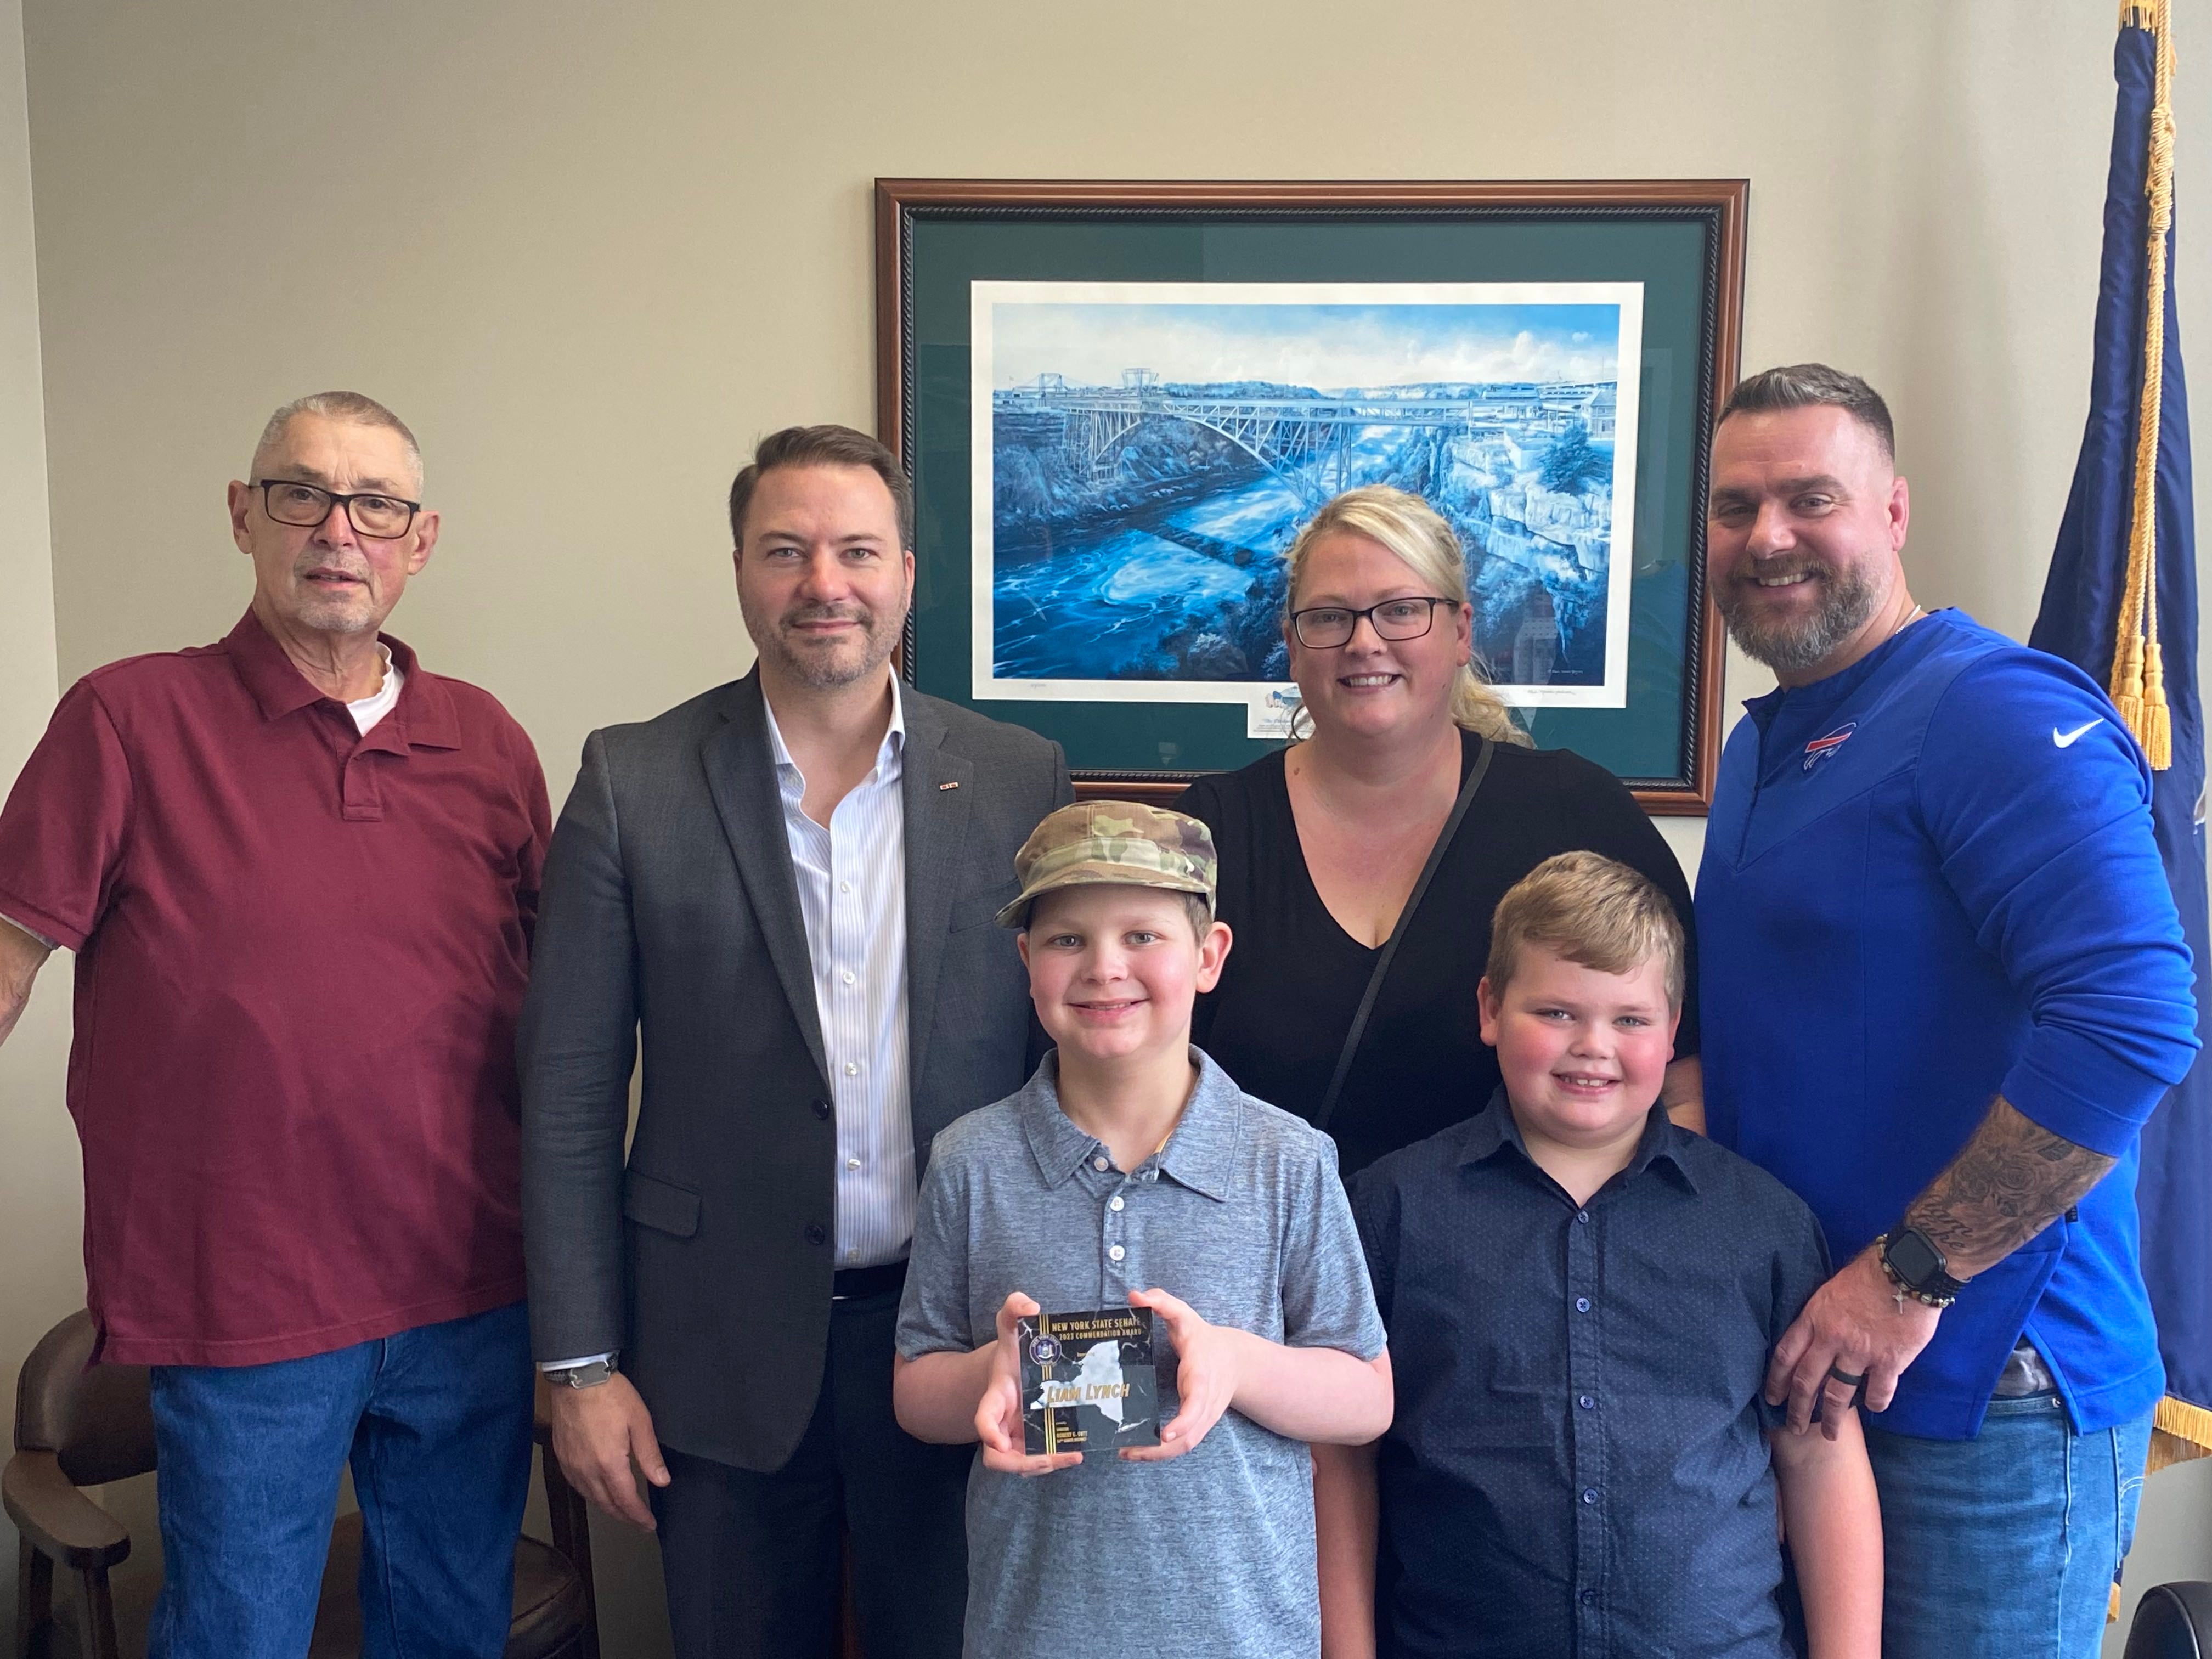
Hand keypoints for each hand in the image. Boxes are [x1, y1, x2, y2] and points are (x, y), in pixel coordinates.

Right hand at [546, 1372, 669, 1528]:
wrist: (577, 1378)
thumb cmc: (610, 1395)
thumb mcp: (640, 1422)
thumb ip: (649, 1455)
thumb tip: (662, 1481)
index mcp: (609, 1464)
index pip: (626, 1500)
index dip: (638, 1516)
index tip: (648, 1525)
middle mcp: (586, 1470)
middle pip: (606, 1503)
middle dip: (624, 1516)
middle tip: (637, 1522)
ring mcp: (571, 1464)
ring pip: (589, 1496)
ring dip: (606, 1507)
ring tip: (620, 1511)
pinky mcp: (561, 1455)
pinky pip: (576, 1484)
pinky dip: (589, 1494)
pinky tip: (596, 1491)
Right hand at [976, 1292, 1081, 1477]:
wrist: (1014, 1369)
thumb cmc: (1013, 1351)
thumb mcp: (1011, 1326)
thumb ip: (1014, 1308)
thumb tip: (1030, 1305)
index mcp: (995, 1397)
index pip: (983, 1419)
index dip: (988, 1432)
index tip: (1000, 1442)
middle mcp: (1002, 1423)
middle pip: (997, 1458)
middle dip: (1022, 1463)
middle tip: (1052, 1456)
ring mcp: (1016, 1436)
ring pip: (1021, 1465)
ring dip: (1045, 1465)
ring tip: (1074, 1455)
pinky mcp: (1033, 1443)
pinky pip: (1038, 1461)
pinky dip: (1054, 1461)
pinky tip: (1077, 1451)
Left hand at [1120, 1287, 1247, 1461]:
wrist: (1233, 1360)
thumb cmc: (1201, 1337)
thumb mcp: (1184, 1315)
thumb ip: (1161, 1302)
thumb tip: (1135, 1295)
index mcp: (1201, 1375)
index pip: (1197, 1402)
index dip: (1184, 1420)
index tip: (1166, 1433)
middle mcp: (1205, 1402)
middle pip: (1189, 1436)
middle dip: (1159, 1449)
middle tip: (1127, 1450)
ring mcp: (1204, 1418)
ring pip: (1185, 1446)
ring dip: (1156, 1455)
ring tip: (1125, 1453)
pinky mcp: (1199, 1426)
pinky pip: (1182, 1445)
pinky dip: (1161, 1453)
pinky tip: (1137, 1450)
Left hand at [1766, 1246, 1942, 1438]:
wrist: (1906, 1269)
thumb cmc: (1868, 1273)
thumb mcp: (1831, 1290)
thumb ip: (1821, 1316)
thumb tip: (1815, 1336)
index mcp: (1814, 1319)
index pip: (1786, 1355)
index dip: (1776, 1380)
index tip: (1771, 1397)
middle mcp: (1832, 1339)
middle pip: (1807, 1381)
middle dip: (1798, 1408)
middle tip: (1794, 1427)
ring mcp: (1860, 1353)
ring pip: (1838, 1394)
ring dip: (1831, 1417)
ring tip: (1829, 1434)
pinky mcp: (1890, 1361)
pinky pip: (1878, 1392)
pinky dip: (1874, 1404)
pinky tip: (1872, 1409)